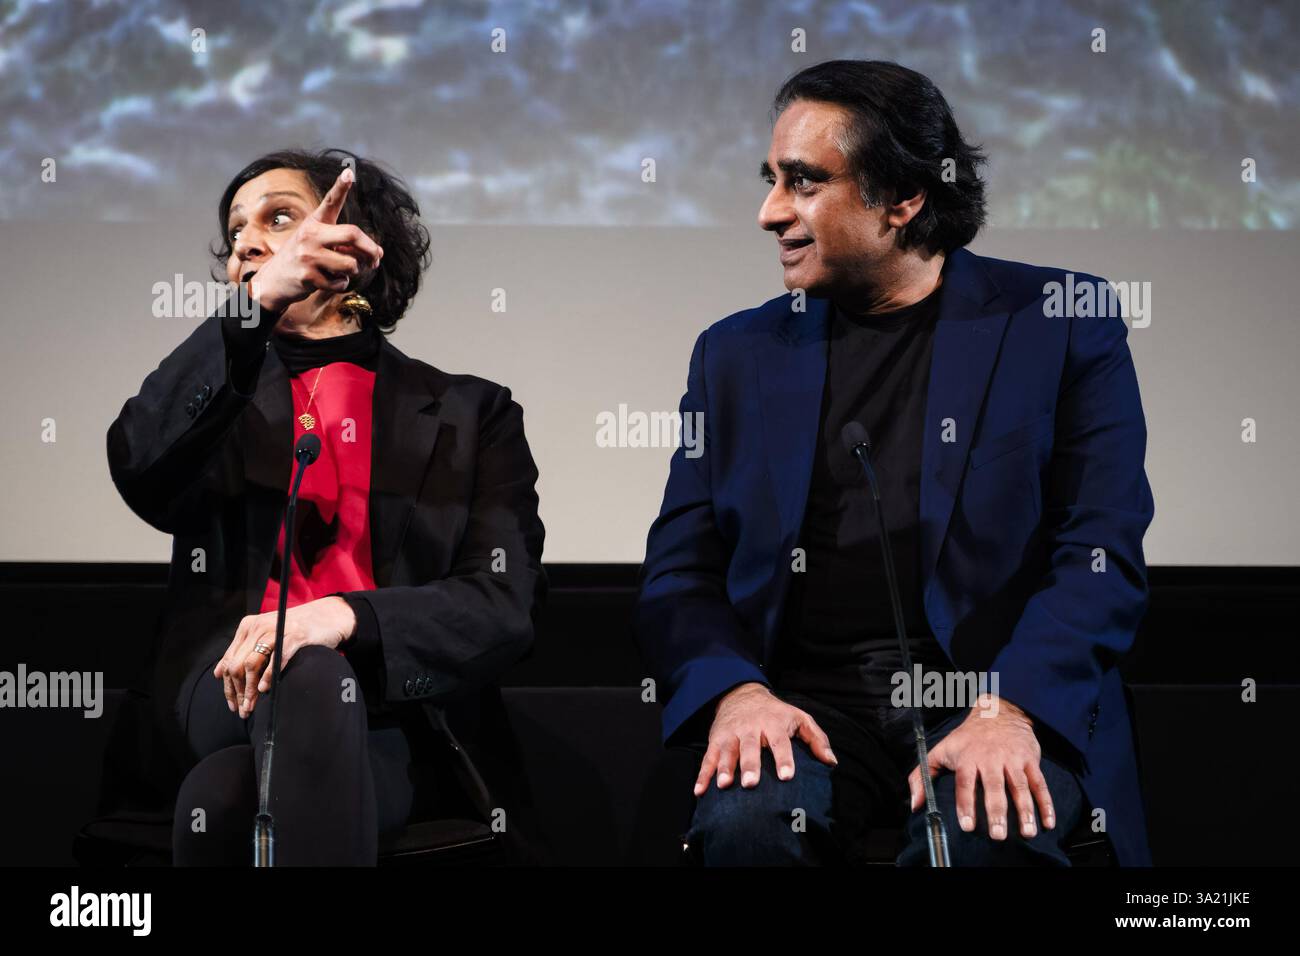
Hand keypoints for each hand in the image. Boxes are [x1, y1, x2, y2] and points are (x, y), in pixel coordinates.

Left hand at [213, 596, 356, 717]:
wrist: (328, 616)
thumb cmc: (296, 630)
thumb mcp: (265, 638)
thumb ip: (242, 652)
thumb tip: (218, 673)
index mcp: (248, 627)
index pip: (229, 661)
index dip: (228, 686)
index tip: (232, 705)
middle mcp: (258, 627)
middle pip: (237, 665)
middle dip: (237, 692)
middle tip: (243, 711)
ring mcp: (275, 630)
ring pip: (252, 664)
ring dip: (249, 689)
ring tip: (251, 705)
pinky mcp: (294, 636)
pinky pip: (276, 659)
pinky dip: (268, 676)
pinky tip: (265, 689)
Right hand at [248, 166, 383, 313]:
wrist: (273, 280)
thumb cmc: (302, 259)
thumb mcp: (316, 243)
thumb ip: (343, 244)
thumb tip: (377, 254)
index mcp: (314, 223)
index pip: (330, 202)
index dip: (340, 187)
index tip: (349, 172)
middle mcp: (310, 235)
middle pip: (352, 234)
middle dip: (370, 249)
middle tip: (376, 258)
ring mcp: (308, 255)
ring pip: (351, 263)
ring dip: (354, 271)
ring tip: (340, 271)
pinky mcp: (308, 276)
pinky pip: (341, 282)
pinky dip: (341, 285)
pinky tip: (328, 281)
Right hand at [693, 682, 836, 794]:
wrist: (741, 694)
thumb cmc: (775, 712)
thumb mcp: (799, 717)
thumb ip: (817, 739)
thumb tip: (831, 762)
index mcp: (772, 724)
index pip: (780, 742)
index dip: (783, 758)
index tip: (787, 776)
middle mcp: (750, 729)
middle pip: (750, 748)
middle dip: (749, 765)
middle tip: (750, 784)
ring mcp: (731, 735)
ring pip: (726, 752)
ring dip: (724, 768)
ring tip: (724, 785)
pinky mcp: (715, 741)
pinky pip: (707, 759)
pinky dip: (702, 775)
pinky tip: (699, 791)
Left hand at [906, 694, 1055, 839]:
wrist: (997, 712)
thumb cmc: (967, 738)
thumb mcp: (941, 751)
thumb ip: (923, 776)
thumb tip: (915, 804)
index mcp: (968, 758)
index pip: (965, 783)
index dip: (966, 805)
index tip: (967, 826)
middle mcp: (991, 759)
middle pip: (994, 787)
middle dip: (996, 811)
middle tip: (998, 835)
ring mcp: (1012, 760)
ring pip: (1020, 787)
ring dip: (1025, 810)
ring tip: (1026, 832)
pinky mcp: (1030, 761)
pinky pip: (1040, 783)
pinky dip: (1046, 803)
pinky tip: (1047, 822)